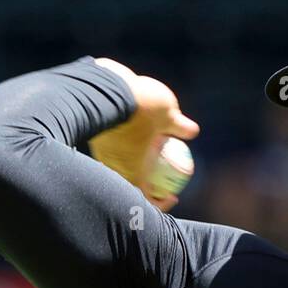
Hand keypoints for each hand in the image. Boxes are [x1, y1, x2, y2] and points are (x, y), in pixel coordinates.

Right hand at [88, 57, 199, 212]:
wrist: (104, 84)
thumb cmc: (141, 106)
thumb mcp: (168, 114)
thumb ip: (179, 126)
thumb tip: (191, 131)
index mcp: (133, 172)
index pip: (146, 200)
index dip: (160, 202)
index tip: (172, 195)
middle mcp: (113, 168)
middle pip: (132, 185)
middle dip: (148, 184)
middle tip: (162, 176)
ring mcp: (102, 153)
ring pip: (120, 166)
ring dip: (136, 162)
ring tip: (151, 150)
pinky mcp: (95, 137)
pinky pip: (113, 148)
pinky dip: (125, 146)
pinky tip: (136, 129)